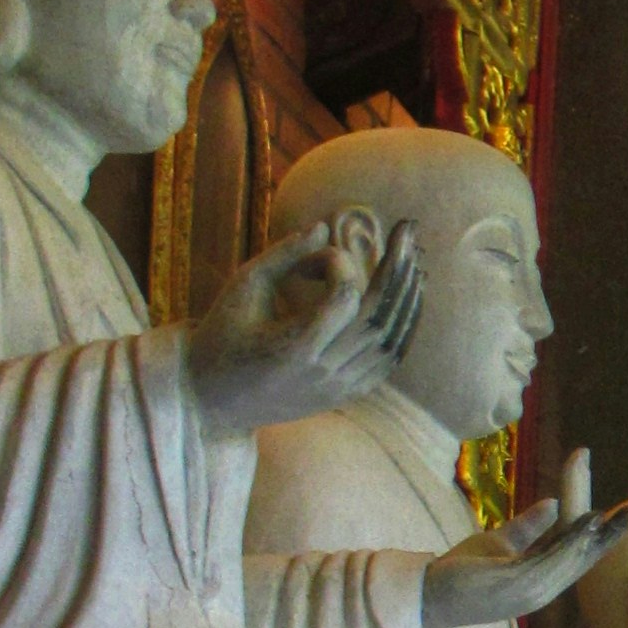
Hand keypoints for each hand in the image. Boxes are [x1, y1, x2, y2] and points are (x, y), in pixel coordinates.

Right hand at [188, 216, 420, 436]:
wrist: (211, 401)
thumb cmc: (222, 336)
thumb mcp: (243, 287)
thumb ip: (283, 254)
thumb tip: (323, 225)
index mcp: (293, 347)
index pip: (343, 297)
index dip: (341, 265)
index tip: (322, 253)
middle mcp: (322, 373)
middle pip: (377, 318)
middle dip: (398, 271)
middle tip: (408, 233)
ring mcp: (337, 389)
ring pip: (390, 342)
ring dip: (408, 299)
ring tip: (415, 262)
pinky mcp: (344, 396)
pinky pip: (386, 363)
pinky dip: (402, 329)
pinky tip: (408, 300)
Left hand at [422, 495, 627, 627]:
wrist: (427, 596)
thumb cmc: (461, 574)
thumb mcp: (498, 544)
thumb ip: (527, 527)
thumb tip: (554, 503)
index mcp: (541, 579)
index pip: (578, 551)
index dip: (600, 528)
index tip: (624, 508)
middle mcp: (542, 589)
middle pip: (584, 556)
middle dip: (612, 533)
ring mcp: (530, 591)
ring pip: (571, 559)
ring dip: (594, 536)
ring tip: (613, 514)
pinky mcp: (514, 585)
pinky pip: (550, 560)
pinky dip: (571, 542)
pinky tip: (585, 524)